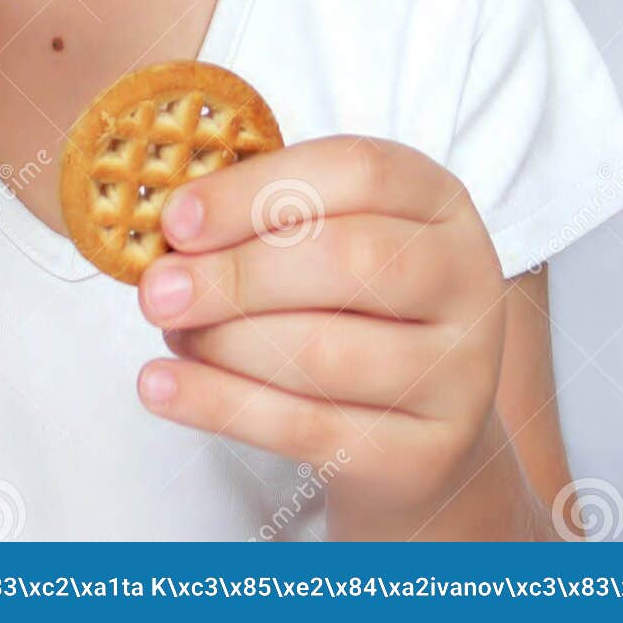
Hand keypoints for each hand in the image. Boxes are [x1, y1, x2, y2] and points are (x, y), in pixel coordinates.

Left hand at [135, 134, 506, 524]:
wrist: (421, 432)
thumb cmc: (354, 309)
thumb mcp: (328, 239)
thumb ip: (261, 220)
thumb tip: (168, 227)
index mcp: (437, 199)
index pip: (356, 171)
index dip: (256, 190)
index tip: (176, 219)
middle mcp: (465, 276)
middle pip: (349, 260)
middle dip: (237, 275)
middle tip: (157, 290)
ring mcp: (460, 370)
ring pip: (327, 352)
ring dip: (225, 344)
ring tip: (171, 334)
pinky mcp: (431, 452)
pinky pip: (311, 429)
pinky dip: (221, 405)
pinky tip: (161, 386)